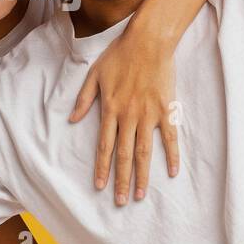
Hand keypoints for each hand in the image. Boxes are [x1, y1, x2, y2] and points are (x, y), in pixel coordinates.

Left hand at [69, 27, 178, 205]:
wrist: (148, 41)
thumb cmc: (119, 55)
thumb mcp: (94, 75)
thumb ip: (83, 99)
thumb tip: (72, 119)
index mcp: (110, 109)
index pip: (104, 146)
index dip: (102, 168)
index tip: (99, 186)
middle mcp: (129, 116)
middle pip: (124, 155)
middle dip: (121, 180)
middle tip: (120, 202)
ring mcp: (149, 115)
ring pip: (145, 151)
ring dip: (142, 175)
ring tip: (141, 195)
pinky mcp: (166, 110)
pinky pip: (170, 137)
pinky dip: (172, 155)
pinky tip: (172, 172)